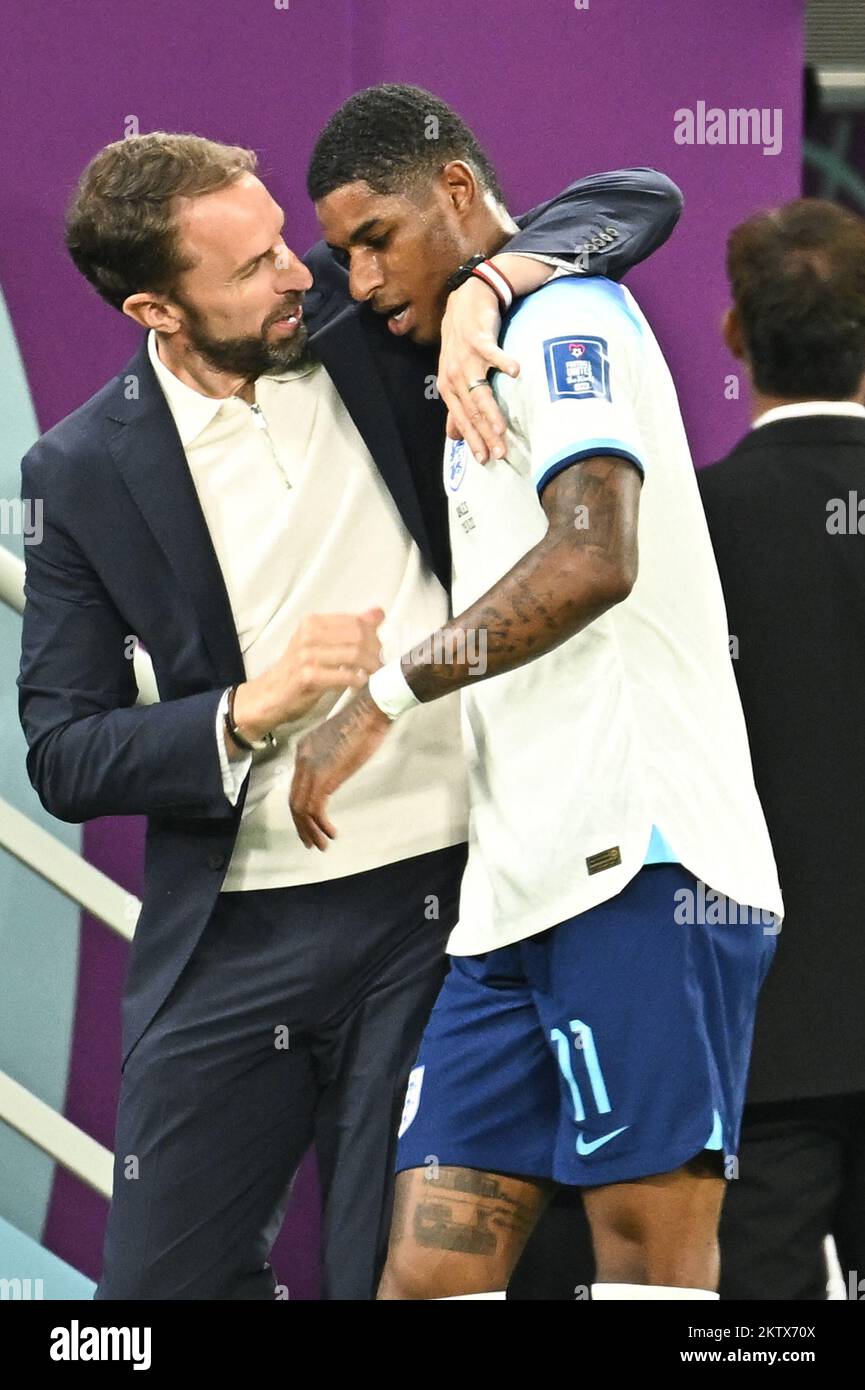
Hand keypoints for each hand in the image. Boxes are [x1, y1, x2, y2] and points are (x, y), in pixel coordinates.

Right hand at [232, 609, 384, 740]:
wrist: (270, 694)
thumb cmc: (298, 670)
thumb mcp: (321, 644)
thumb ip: (349, 629)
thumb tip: (378, 613)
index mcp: (313, 622)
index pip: (355, 622)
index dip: (373, 637)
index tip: (378, 651)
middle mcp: (309, 634)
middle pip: (358, 637)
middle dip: (375, 652)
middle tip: (379, 666)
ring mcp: (306, 655)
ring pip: (353, 655)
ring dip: (369, 667)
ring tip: (373, 675)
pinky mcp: (307, 677)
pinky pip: (342, 676)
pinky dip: (356, 680)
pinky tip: (359, 684)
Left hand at [290, 687, 392, 848]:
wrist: (371, 710)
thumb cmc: (365, 722)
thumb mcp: (342, 742)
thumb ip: (332, 758)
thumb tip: (334, 774)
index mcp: (304, 750)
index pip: (297, 785)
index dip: (301, 808)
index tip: (310, 823)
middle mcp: (302, 759)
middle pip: (295, 799)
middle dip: (301, 824)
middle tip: (311, 842)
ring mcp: (311, 768)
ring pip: (302, 808)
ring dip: (311, 830)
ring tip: (321, 844)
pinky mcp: (323, 776)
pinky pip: (314, 808)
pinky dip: (320, 825)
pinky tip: (331, 833)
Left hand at [437, 276, 519, 463]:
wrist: (467, 297)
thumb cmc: (465, 338)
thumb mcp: (457, 373)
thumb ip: (458, 406)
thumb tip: (454, 437)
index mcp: (449, 386)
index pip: (463, 419)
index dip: (474, 440)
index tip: (486, 459)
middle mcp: (454, 374)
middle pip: (472, 410)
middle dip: (485, 434)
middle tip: (500, 453)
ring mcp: (466, 357)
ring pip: (479, 390)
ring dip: (491, 411)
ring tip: (503, 430)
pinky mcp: (478, 338)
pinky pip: (491, 353)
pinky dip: (503, 362)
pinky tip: (516, 373)